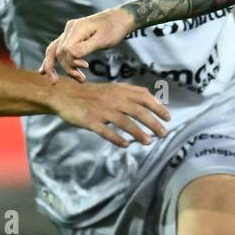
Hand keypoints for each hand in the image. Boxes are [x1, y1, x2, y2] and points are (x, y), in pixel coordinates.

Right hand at [40, 6, 133, 80]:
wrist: (120, 19)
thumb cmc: (114, 29)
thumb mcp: (103, 40)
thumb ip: (86, 47)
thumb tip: (71, 55)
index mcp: (77, 28)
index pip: (65, 49)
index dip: (72, 62)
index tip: (86, 67)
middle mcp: (69, 29)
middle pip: (59, 52)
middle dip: (67, 67)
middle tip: (81, 79)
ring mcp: (69, 32)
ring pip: (55, 51)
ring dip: (59, 67)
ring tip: (60, 81)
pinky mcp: (72, 36)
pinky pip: (58, 49)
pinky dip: (53, 60)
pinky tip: (45, 71)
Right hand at [49, 78, 170, 148]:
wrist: (66, 95)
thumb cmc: (93, 94)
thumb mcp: (113, 88)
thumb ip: (130, 93)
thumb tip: (152, 100)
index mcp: (120, 91)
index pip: (144, 97)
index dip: (158, 107)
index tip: (168, 118)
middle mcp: (113, 99)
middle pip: (138, 111)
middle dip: (153, 123)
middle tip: (164, 134)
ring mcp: (102, 110)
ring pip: (124, 122)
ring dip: (138, 133)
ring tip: (149, 142)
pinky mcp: (91, 120)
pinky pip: (106, 131)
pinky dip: (117, 138)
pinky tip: (126, 145)